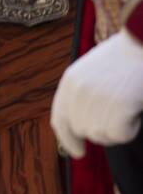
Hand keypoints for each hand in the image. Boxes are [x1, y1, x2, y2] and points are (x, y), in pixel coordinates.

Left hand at [51, 29, 142, 157]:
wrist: (142, 41)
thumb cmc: (124, 57)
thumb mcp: (92, 71)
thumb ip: (81, 95)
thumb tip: (80, 128)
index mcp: (70, 81)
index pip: (60, 120)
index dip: (68, 139)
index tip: (78, 152)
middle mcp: (78, 92)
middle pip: (84, 131)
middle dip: (102, 128)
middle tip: (120, 109)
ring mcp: (96, 100)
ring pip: (103, 136)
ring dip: (118, 126)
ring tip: (128, 101)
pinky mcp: (117, 108)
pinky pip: (121, 135)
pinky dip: (131, 127)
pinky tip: (135, 106)